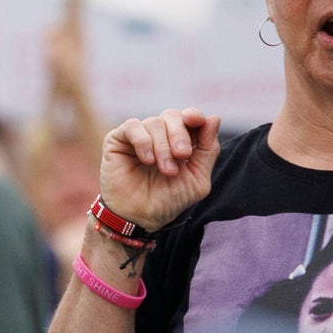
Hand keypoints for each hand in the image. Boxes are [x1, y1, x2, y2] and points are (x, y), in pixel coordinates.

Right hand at [99, 108, 218, 229]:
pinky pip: (133, 126)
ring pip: (154, 122)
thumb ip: (208, 150)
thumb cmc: (168, 200)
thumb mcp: (197, 179)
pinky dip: (143, 141)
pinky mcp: (118, 139)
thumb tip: (214, 118)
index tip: (196, 120)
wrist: (140, 216)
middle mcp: (160, 135)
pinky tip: (147, 160)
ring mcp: (139, 135)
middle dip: (180, 134)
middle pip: (172, 116)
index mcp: (180, 141)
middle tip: (183, 155)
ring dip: (163, 147)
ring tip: (166, 170)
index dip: (194, 115)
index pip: (189, 117)